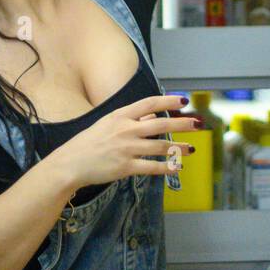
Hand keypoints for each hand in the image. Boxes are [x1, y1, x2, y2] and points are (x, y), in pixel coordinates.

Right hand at [51, 95, 198, 188]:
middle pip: (160, 125)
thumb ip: (132, 118)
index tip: (184, 101)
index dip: (168, 101)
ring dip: (178, 148)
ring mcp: (126, 149)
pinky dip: (167, 168)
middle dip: (181, 124)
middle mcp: (125, 130)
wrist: (70, 163)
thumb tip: (155, 115)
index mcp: (120, 116)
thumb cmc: (89, 142)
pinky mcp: (125, 167)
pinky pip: (152, 167)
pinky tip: (178, 168)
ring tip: (192, 148)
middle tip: (198, 123)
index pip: (149, 104)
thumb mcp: (108, 123)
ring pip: (160, 147)